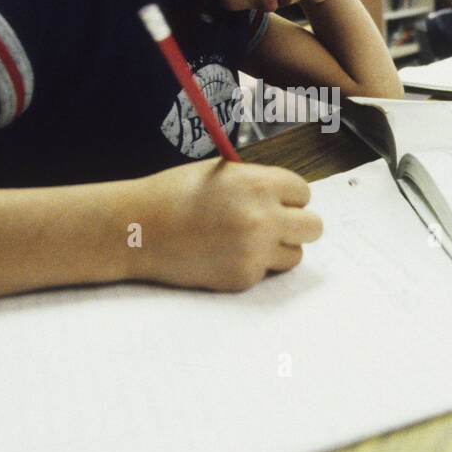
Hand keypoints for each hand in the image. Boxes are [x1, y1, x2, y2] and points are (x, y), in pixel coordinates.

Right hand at [127, 159, 322, 290]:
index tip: (276, 200)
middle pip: (314, 227)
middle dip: (297, 224)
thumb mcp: (220, 173)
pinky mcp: (242, 278)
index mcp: (258, 184)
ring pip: (294, 254)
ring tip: (244, 240)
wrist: (138, 229)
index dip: (288, 196)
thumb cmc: (174, 195)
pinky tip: (222, 254)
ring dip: (277, 248)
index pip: (303, 192)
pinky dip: (251, 265)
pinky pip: (265, 273)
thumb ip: (257, 183)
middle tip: (276, 224)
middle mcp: (262, 219)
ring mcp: (254, 252)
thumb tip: (286, 197)